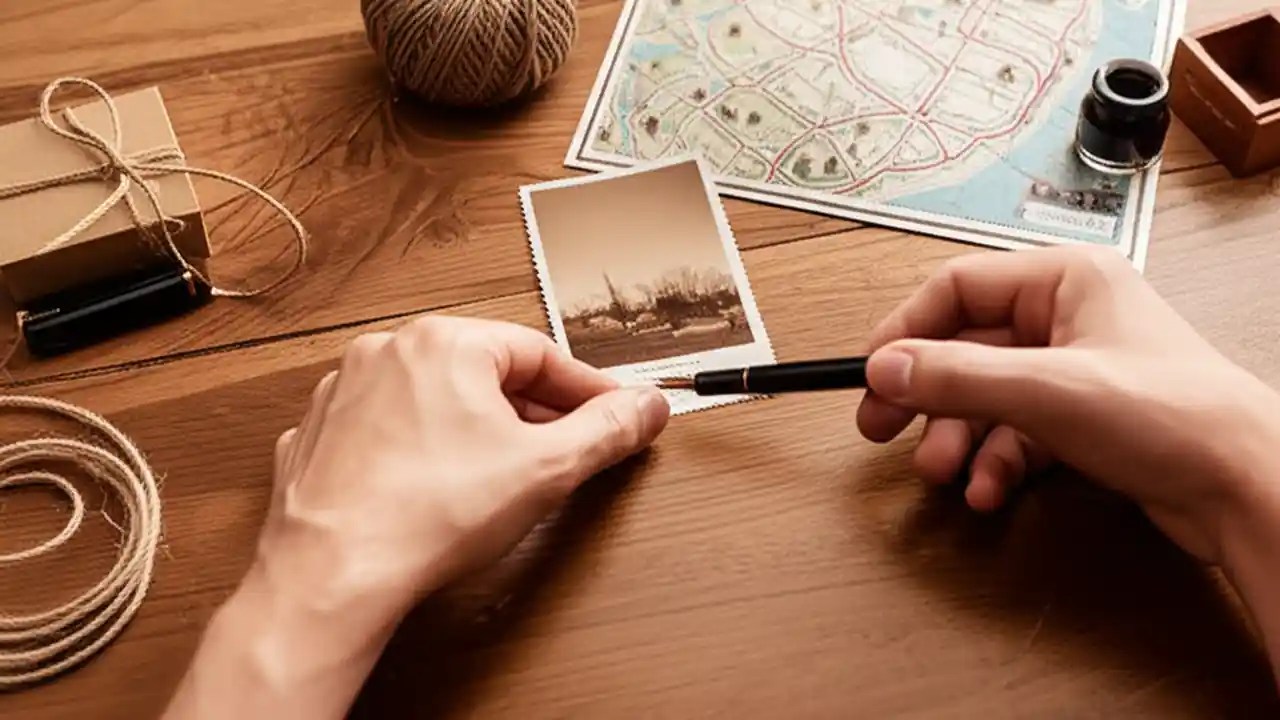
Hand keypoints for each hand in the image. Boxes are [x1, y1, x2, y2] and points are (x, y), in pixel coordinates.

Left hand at [165, 316, 668, 719]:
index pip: (541, 354)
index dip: (589, 391)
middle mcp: (388, 354)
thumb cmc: (425, 517)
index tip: (616, 414)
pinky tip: (439, 487)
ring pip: (433, 399)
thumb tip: (643, 408)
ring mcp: (344, 393)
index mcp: (445, 343)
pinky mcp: (319, 436)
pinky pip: (388, 431)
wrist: (332, 575)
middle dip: (534, 413)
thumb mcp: (546, 470)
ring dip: (475, 429)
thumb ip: (606, 430)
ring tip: (503, 476)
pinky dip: (421, 451)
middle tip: (568, 449)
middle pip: (486, 373)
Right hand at [856, 246, 1279, 564]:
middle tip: (878, 428)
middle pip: (967, 347)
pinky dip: (996, 462)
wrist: (1247, 489)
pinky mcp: (1086, 419)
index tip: (871, 373)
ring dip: (958, 438)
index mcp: (1065, 280)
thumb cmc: (1172, 417)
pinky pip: (1018, 432)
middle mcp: (1069, 317)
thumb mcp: (1045, 390)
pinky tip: (987, 491)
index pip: (958, 288)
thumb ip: (955, 377)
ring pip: (988, 396)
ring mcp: (1077, 370)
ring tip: (940, 474)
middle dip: (925, 396)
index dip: (907, 330)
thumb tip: (882, 369)